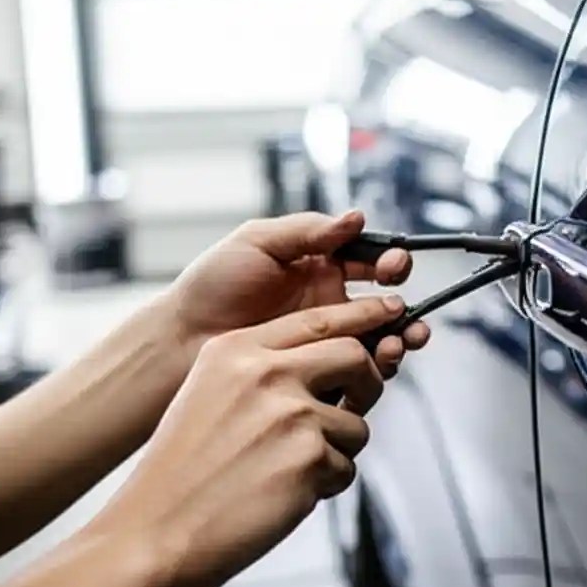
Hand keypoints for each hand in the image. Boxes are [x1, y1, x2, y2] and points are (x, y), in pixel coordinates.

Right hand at [84, 296, 403, 586]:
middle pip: (354, 356)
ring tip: (288, 471)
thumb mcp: (211, 393)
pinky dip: (324, 486)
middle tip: (354, 407)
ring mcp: (290, 414)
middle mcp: (265, 373)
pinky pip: (345, 467)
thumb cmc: (184, 473)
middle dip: (367, 384)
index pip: (318, 320)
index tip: (382, 334)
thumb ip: (267, 371)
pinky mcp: (308, 458)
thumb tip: (339, 362)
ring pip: (356, 422)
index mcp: (236, 350)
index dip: (359, 325)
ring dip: (337, 451)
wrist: (152, 534)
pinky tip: (281, 495)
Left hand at [165, 210, 430, 376]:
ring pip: (380, 334)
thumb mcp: (257, 242)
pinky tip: (381, 358)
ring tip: (403, 339)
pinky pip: (361, 367)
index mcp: (318, 263)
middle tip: (402, 309)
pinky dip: (380, 364)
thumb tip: (356, 217)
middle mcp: (329, 299)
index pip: (369, 256)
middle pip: (385, 298)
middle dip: (404, 302)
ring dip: (401, 335)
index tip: (393, 264)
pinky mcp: (322, 369)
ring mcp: (327, 336)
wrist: (183, 340)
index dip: (389, 259)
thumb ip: (308, 230)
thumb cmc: (212, 286)